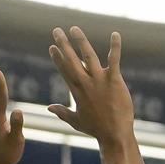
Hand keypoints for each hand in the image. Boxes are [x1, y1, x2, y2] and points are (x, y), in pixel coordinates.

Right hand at [46, 26, 133, 143]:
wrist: (114, 135)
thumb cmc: (96, 129)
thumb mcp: (76, 121)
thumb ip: (62, 112)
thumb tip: (49, 108)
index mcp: (76, 91)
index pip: (64, 70)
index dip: (57, 58)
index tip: (51, 47)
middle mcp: (85, 83)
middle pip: (71, 60)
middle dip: (63, 44)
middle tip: (56, 31)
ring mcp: (100, 80)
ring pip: (88, 56)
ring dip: (80, 41)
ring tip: (74, 28)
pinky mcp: (114, 80)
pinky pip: (114, 59)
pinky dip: (115, 46)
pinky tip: (115, 34)